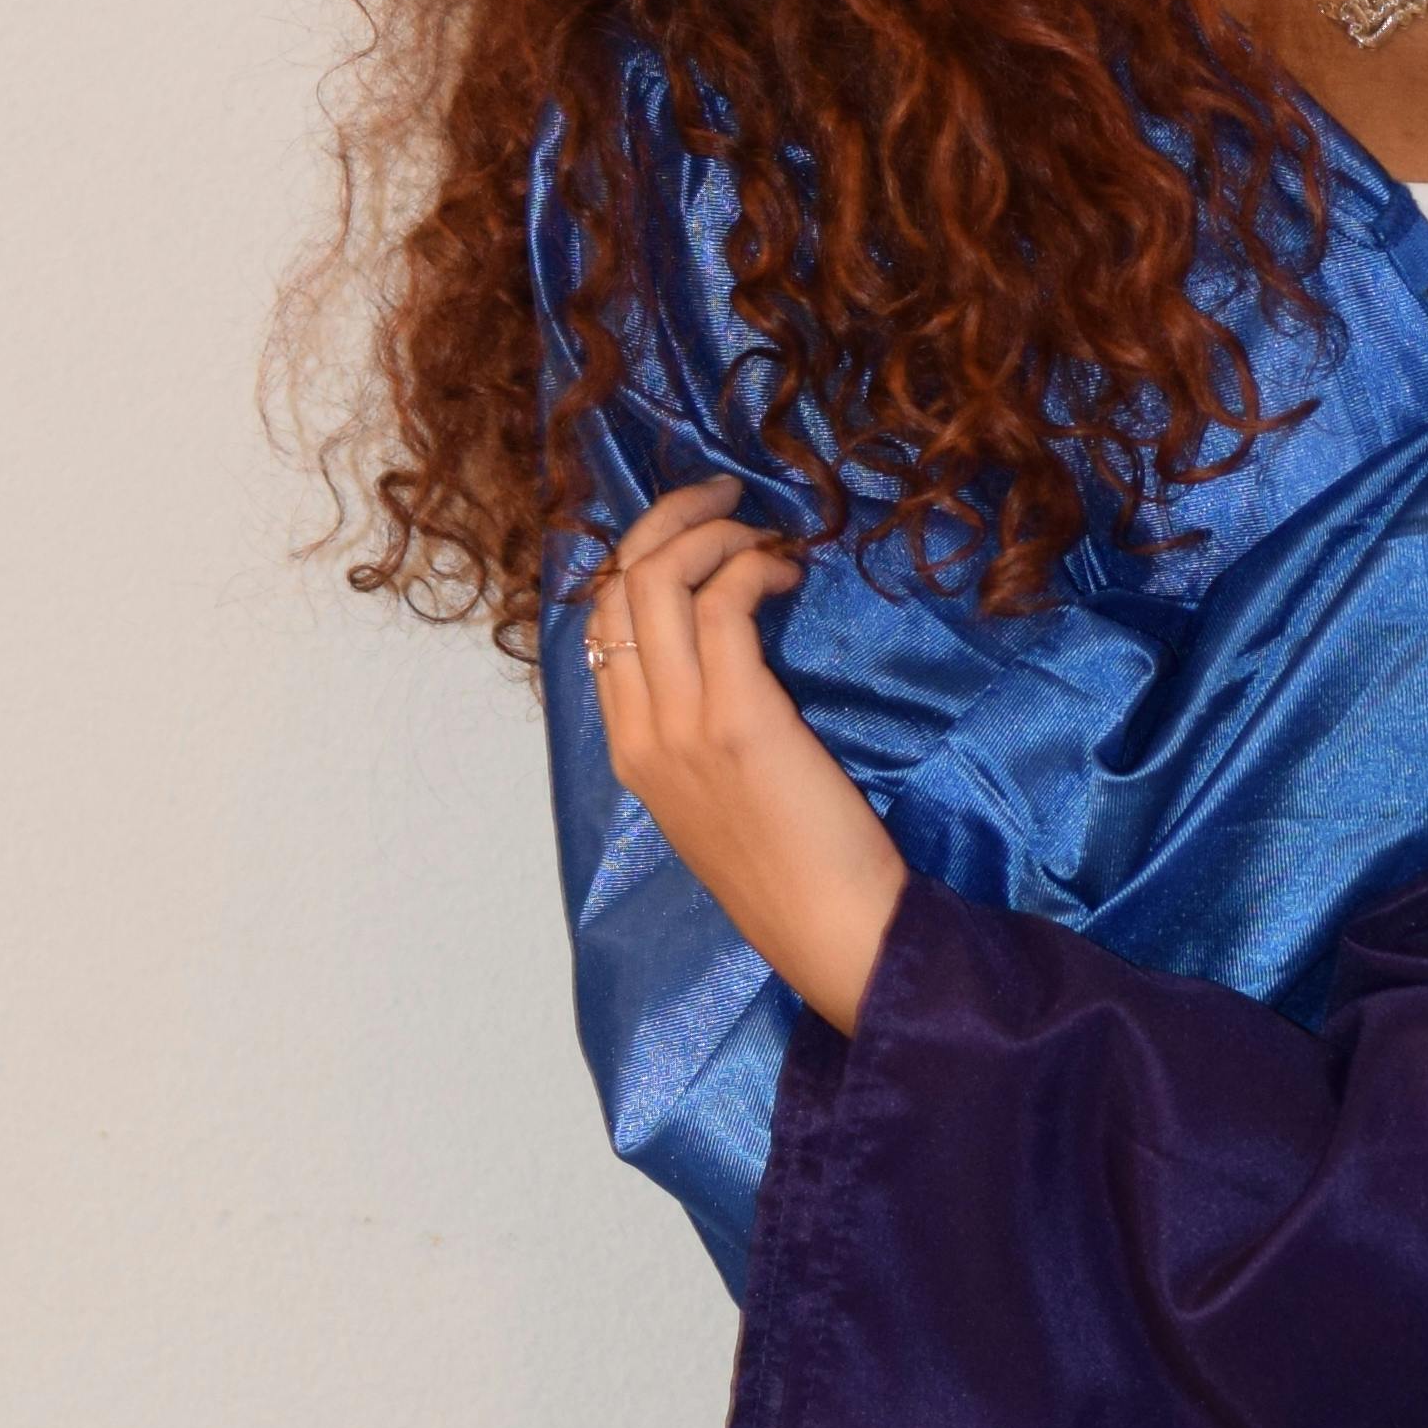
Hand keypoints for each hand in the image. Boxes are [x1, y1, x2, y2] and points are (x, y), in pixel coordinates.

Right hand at [580, 478, 908, 1036]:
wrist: (831, 930)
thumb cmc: (796, 867)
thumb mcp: (719, 794)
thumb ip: (700, 728)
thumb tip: (726, 645)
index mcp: (626, 752)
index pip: (596, 625)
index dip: (637, 558)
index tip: (694, 532)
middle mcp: (638, 733)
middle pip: (614, 586)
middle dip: (667, 520)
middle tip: (727, 497)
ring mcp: (679, 726)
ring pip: (655, 582)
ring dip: (712, 532)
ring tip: (764, 532)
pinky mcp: (737, 718)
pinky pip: (722, 604)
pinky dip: (752, 566)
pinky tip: (788, 573)